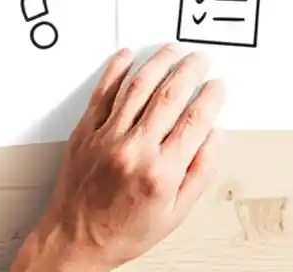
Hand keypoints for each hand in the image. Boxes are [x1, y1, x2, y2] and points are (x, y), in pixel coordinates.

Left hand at [12, 45, 225, 271]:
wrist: (75, 241)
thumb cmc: (124, 231)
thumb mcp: (177, 213)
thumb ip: (201, 171)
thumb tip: (215, 135)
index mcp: (162, 172)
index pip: (196, 119)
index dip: (212, 96)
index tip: (218, 86)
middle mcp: (134, 150)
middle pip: (170, 94)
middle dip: (190, 70)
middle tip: (200, 59)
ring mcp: (107, 137)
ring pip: (138, 86)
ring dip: (159, 61)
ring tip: (173, 50)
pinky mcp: (86, 132)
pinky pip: (103, 93)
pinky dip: (116, 70)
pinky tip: (128, 56)